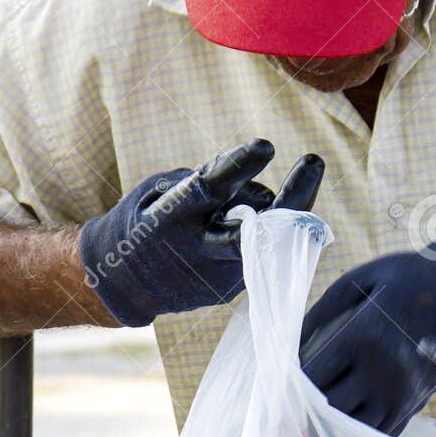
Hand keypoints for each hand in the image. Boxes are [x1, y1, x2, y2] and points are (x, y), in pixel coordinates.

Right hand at [80, 139, 323, 325]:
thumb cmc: (144, 222)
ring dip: (271, 210)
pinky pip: (261, 252)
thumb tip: (252, 174)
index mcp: (170, 218)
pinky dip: (261, 232)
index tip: (266, 146)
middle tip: (313, 163)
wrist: (122, 283)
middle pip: (257, 226)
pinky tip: (246, 222)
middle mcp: (199, 250)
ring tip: (251, 199)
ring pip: (267, 236)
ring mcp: (219, 276)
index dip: (239, 167)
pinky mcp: (230, 291)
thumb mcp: (159, 191)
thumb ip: (203, 180)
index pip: (210, 189)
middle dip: (291, 197)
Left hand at [300, 248, 435, 435]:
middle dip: (301, 415)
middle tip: (282, 416)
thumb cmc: (409, 280)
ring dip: (325, 433)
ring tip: (303, 433)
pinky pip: (378, 433)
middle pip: (327, 408)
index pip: (312, 375)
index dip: (288, 386)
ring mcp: (399, 394)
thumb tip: (289, 342)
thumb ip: (322, 310)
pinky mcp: (413, 406)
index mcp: (362, 337)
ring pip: (351, 429)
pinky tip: (337, 435)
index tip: (274, 388)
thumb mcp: (361, 280)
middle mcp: (380, 373)